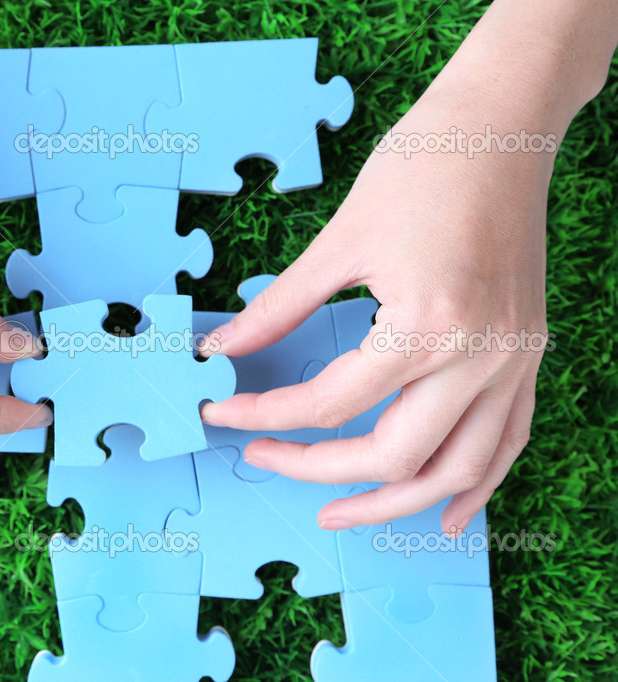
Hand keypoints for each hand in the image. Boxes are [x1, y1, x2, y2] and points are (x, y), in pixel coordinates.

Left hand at [200, 83, 552, 533]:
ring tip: (338, 515)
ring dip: (393, 504)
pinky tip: (445, 514)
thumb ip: (277, 306)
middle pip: (392, 456)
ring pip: (456, 471)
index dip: (264, 416)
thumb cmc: (422, 166)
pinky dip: (473, 486)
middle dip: (316, 471)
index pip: (327, 403)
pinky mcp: (526, 357)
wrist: (502, 126)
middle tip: (264, 460)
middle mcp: (479, 358)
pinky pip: (506, 444)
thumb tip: (220, 348)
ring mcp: (512, 363)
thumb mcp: (338, 238)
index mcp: (425, 326)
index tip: (222, 414)